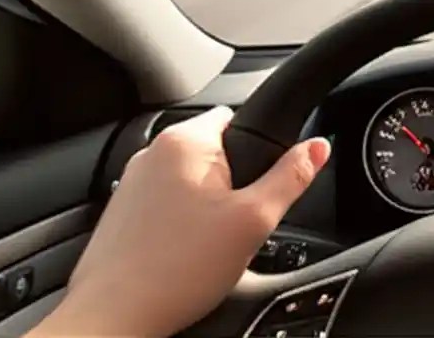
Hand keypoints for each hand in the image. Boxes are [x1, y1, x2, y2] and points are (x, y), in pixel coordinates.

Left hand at [28, 107, 330, 337]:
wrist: (115, 316)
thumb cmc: (177, 270)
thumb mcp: (254, 221)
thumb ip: (291, 178)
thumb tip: (318, 147)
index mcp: (185, 141)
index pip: (238, 118)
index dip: (258, 150)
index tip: (260, 185)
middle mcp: (152, 153)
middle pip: (216, 154)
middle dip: (233, 184)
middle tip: (236, 223)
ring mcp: (132, 183)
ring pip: (191, 183)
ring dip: (207, 206)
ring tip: (207, 245)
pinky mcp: (123, 213)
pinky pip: (167, 206)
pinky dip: (181, 225)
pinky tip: (184, 255)